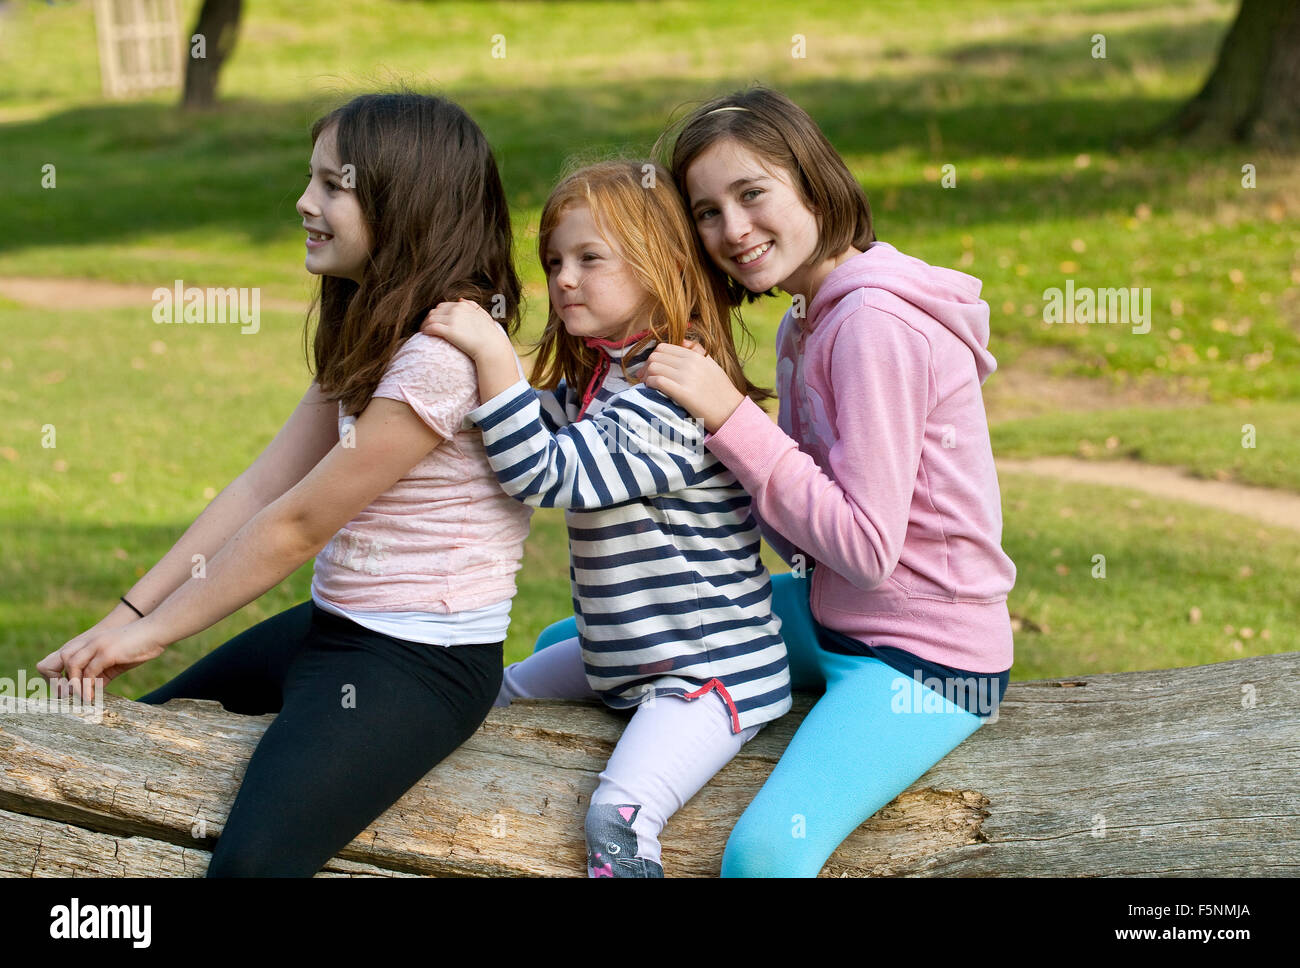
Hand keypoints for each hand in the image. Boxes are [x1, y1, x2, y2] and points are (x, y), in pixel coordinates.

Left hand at [36, 620, 166, 701]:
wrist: (157, 630)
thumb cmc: (140, 645)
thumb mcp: (117, 660)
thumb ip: (102, 673)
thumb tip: (93, 690)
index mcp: (89, 643)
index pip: (63, 658)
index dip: (59, 675)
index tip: (66, 692)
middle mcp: (88, 642)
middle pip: (60, 661)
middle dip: (60, 681)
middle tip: (68, 699)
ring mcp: (96, 646)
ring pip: (73, 666)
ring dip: (74, 686)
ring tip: (80, 700)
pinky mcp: (107, 652)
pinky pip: (90, 672)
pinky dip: (88, 686)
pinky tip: (91, 697)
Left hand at [421, 298, 510, 360]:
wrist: (491, 346)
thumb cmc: (489, 334)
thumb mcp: (483, 315)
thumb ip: (472, 305)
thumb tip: (460, 300)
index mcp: (462, 306)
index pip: (442, 306)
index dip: (436, 314)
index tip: (434, 321)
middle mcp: (456, 310)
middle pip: (434, 311)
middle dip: (429, 318)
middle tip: (426, 326)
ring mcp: (452, 320)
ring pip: (431, 319)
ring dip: (425, 324)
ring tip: (423, 331)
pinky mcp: (450, 331)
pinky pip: (432, 327)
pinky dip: (426, 330)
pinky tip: (425, 334)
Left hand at [643, 340, 744, 433]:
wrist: (731, 411)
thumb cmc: (721, 390)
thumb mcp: (712, 364)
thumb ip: (697, 351)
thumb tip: (682, 341)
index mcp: (695, 355)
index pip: (663, 347)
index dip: (652, 357)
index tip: (650, 369)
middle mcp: (690, 363)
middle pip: (655, 356)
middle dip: (646, 366)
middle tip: (645, 378)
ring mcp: (686, 377)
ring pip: (654, 367)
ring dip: (646, 376)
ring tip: (648, 385)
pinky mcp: (683, 393)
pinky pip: (657, 381)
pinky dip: (649, 384)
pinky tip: (651, 390)